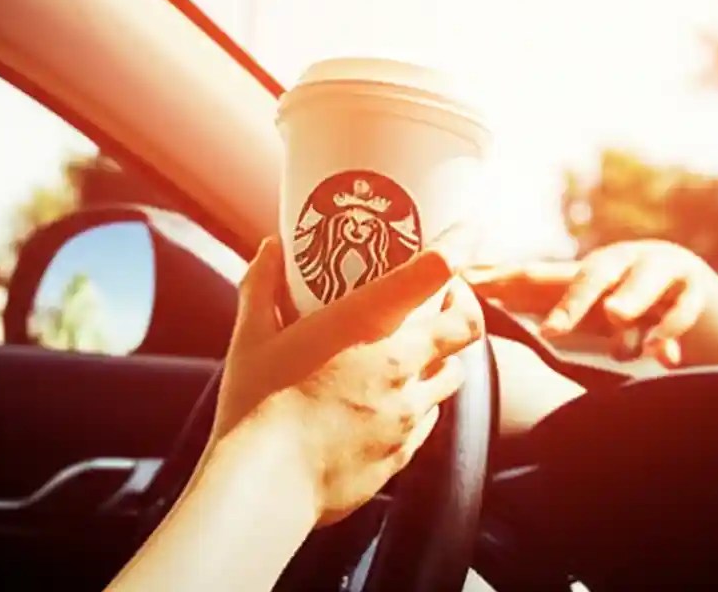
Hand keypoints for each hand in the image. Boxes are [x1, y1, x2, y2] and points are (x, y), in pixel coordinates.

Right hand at [211, 231, 482, 526]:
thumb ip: (262, 286)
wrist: (266, 485)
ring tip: (420, 350)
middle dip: (465, 303)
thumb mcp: (250, 336)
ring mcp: (407, 412)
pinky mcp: (403, 451)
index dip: (461, 246)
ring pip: (453, 374)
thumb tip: (271, 248)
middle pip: (467, 324)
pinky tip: (393, 400)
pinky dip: (421, 401)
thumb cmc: (254, 405)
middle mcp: (400, 364)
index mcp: (365, 324)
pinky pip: (428, 418)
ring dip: (444, 356)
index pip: (435, 272)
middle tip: (447, 295)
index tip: (466, 232)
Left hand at [465, 240, 717, 366]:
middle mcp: (620, 262)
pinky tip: (658, 355)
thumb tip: (482, 319)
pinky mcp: (695, 289)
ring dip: (630, 300)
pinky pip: (683, 310)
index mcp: (583, 270)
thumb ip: (548, 311)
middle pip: (592, 276)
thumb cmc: (622, 304)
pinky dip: (669, 332)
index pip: (538, 275)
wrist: (693, 287)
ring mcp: (659, 271)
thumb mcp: (586, 309)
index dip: (507, 281)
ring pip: (643, 282)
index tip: (477, 293)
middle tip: (551, 331)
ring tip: (617, 315)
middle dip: (571, 302)